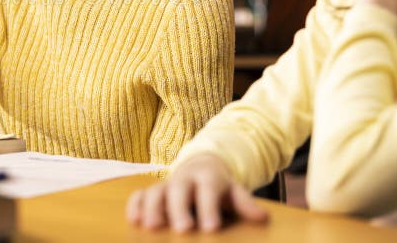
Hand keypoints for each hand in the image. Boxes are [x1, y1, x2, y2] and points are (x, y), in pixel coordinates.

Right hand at [125, 154, 267, 231]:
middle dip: (179, 209)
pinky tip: (134, 221)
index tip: (211, 228)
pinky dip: (135, 205)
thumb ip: (245, 204)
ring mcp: (166, 184)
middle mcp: (184, 178)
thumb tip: (262, 217)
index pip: (208, 190)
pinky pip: (139, 195)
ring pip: (156, 191)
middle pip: (179, 189)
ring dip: (153, 208)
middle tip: (182, 229)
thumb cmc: (218, 187)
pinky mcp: (151, 191)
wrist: (200, 166)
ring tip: (152, 227)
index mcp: (207, 177)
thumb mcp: (234, 192)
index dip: (209, 208)